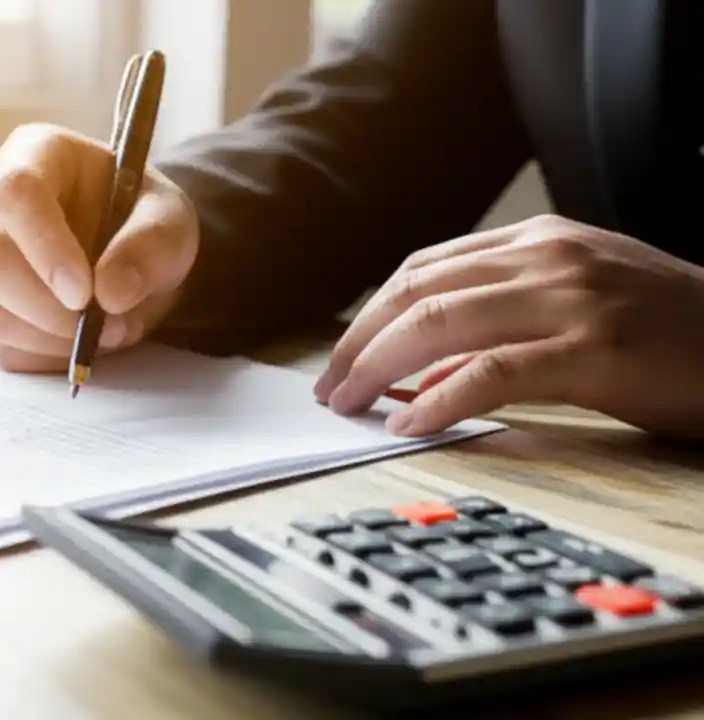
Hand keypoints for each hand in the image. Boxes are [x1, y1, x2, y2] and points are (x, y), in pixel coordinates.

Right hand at [0, 123, 198, 371]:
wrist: (129, 251)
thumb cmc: (140, 218)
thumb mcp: (168, 218)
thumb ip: (149, 245)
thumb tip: (110, 293)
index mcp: (33, 153)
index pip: (15, 194)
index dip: (45, 247)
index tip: (84, 294)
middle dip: (50, 308)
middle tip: (110, 324)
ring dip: (55, 337)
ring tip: (106, 331)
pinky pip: (0, 346)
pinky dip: (48, 356)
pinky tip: (79, 339)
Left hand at [314, 214, 703, 439]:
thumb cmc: (668, 332)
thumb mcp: (580, 301)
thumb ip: (504, 317)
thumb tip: (421, 363)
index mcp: (539, 241)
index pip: (423, 269)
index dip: (371, 315)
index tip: (342, 356)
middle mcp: (546, 258)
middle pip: (416, 293)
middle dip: (358, 343)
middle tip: (329, 387)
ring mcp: (571, 299)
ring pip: (438, 324)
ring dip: (378, 369)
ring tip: (349, 405)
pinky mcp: (594, 350)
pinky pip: (490, 372)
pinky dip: (437, 400)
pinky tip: (410, 424)